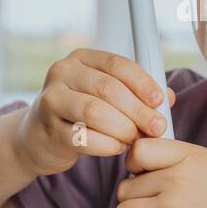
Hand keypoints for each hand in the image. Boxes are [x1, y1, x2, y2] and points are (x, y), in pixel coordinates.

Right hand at [15, 48, 175, 176]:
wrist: (38, 138)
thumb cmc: (79, 114)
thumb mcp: (106, 97)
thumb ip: (136, 93)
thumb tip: (169, 97)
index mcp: (82, 58)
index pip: (117, 64)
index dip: (142, 83)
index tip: (160, 101)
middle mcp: (63, 72)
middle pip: (109, 89)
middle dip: (138, 110)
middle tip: (157, 128)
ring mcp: (51, 100)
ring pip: (95, 112)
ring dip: (123, 129)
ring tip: (135, 139)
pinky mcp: (48, 129)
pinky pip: (84, 138)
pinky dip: (107, 145)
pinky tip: (117, 149)